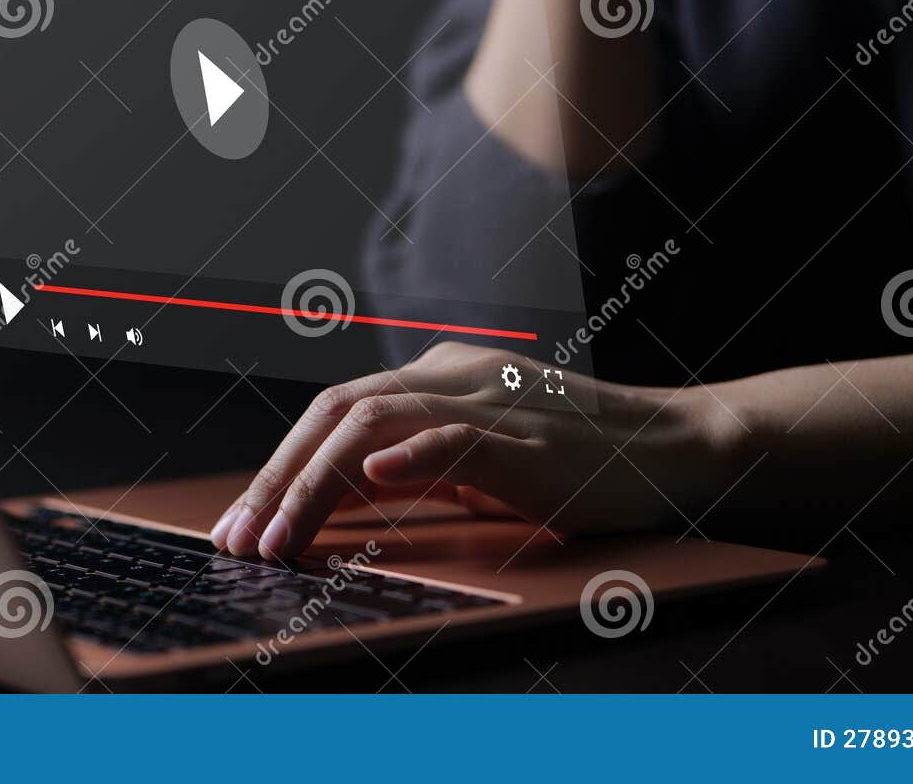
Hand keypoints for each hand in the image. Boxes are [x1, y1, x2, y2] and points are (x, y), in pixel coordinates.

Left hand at [212, 342, 746, 560]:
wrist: (671, 448)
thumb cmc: (578, 463)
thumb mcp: (481, 460)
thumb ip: (415, 467)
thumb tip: (337, 498)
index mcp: (441, 376)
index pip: (338, 411)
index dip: (281, 464)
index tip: (244, 522)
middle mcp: (456, 376)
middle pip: (340, 411)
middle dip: (279, 476)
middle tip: (240, 536)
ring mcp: (493, 401)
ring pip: (378, 423)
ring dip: (317, 481)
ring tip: (280, 536)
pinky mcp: (530, 438)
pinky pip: (459, 436)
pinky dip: (414, 455)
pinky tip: (377, 480)